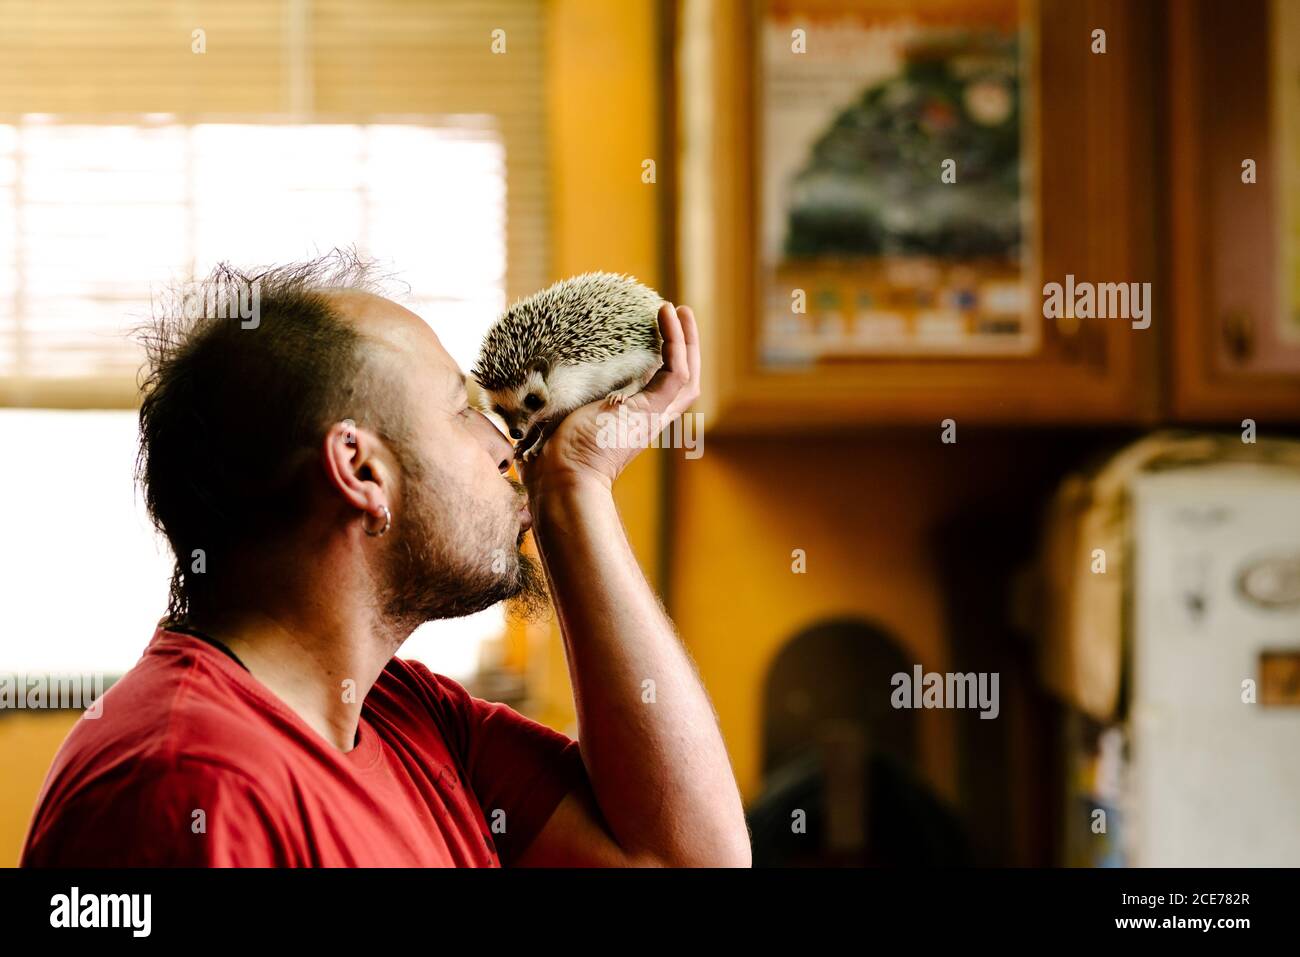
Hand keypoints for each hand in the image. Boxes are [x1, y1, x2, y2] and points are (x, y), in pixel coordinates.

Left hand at [516, 302, 700, 494]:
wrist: (560, 481)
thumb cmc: (550, 461)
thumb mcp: (560, 420)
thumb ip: (557, 403)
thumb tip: (529, 389)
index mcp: (629, 423)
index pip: (660, 393)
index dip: (664, 366)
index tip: (656, 337)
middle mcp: (646, 421)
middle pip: (683, 384)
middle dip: (686, 350)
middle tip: (678, 317)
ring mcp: (650, 416)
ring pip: (686, 375)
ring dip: (688, 341)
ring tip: (679, 309)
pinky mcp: (648, 412)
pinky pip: (675, 371)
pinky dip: (676, 340)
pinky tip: (666, 313)